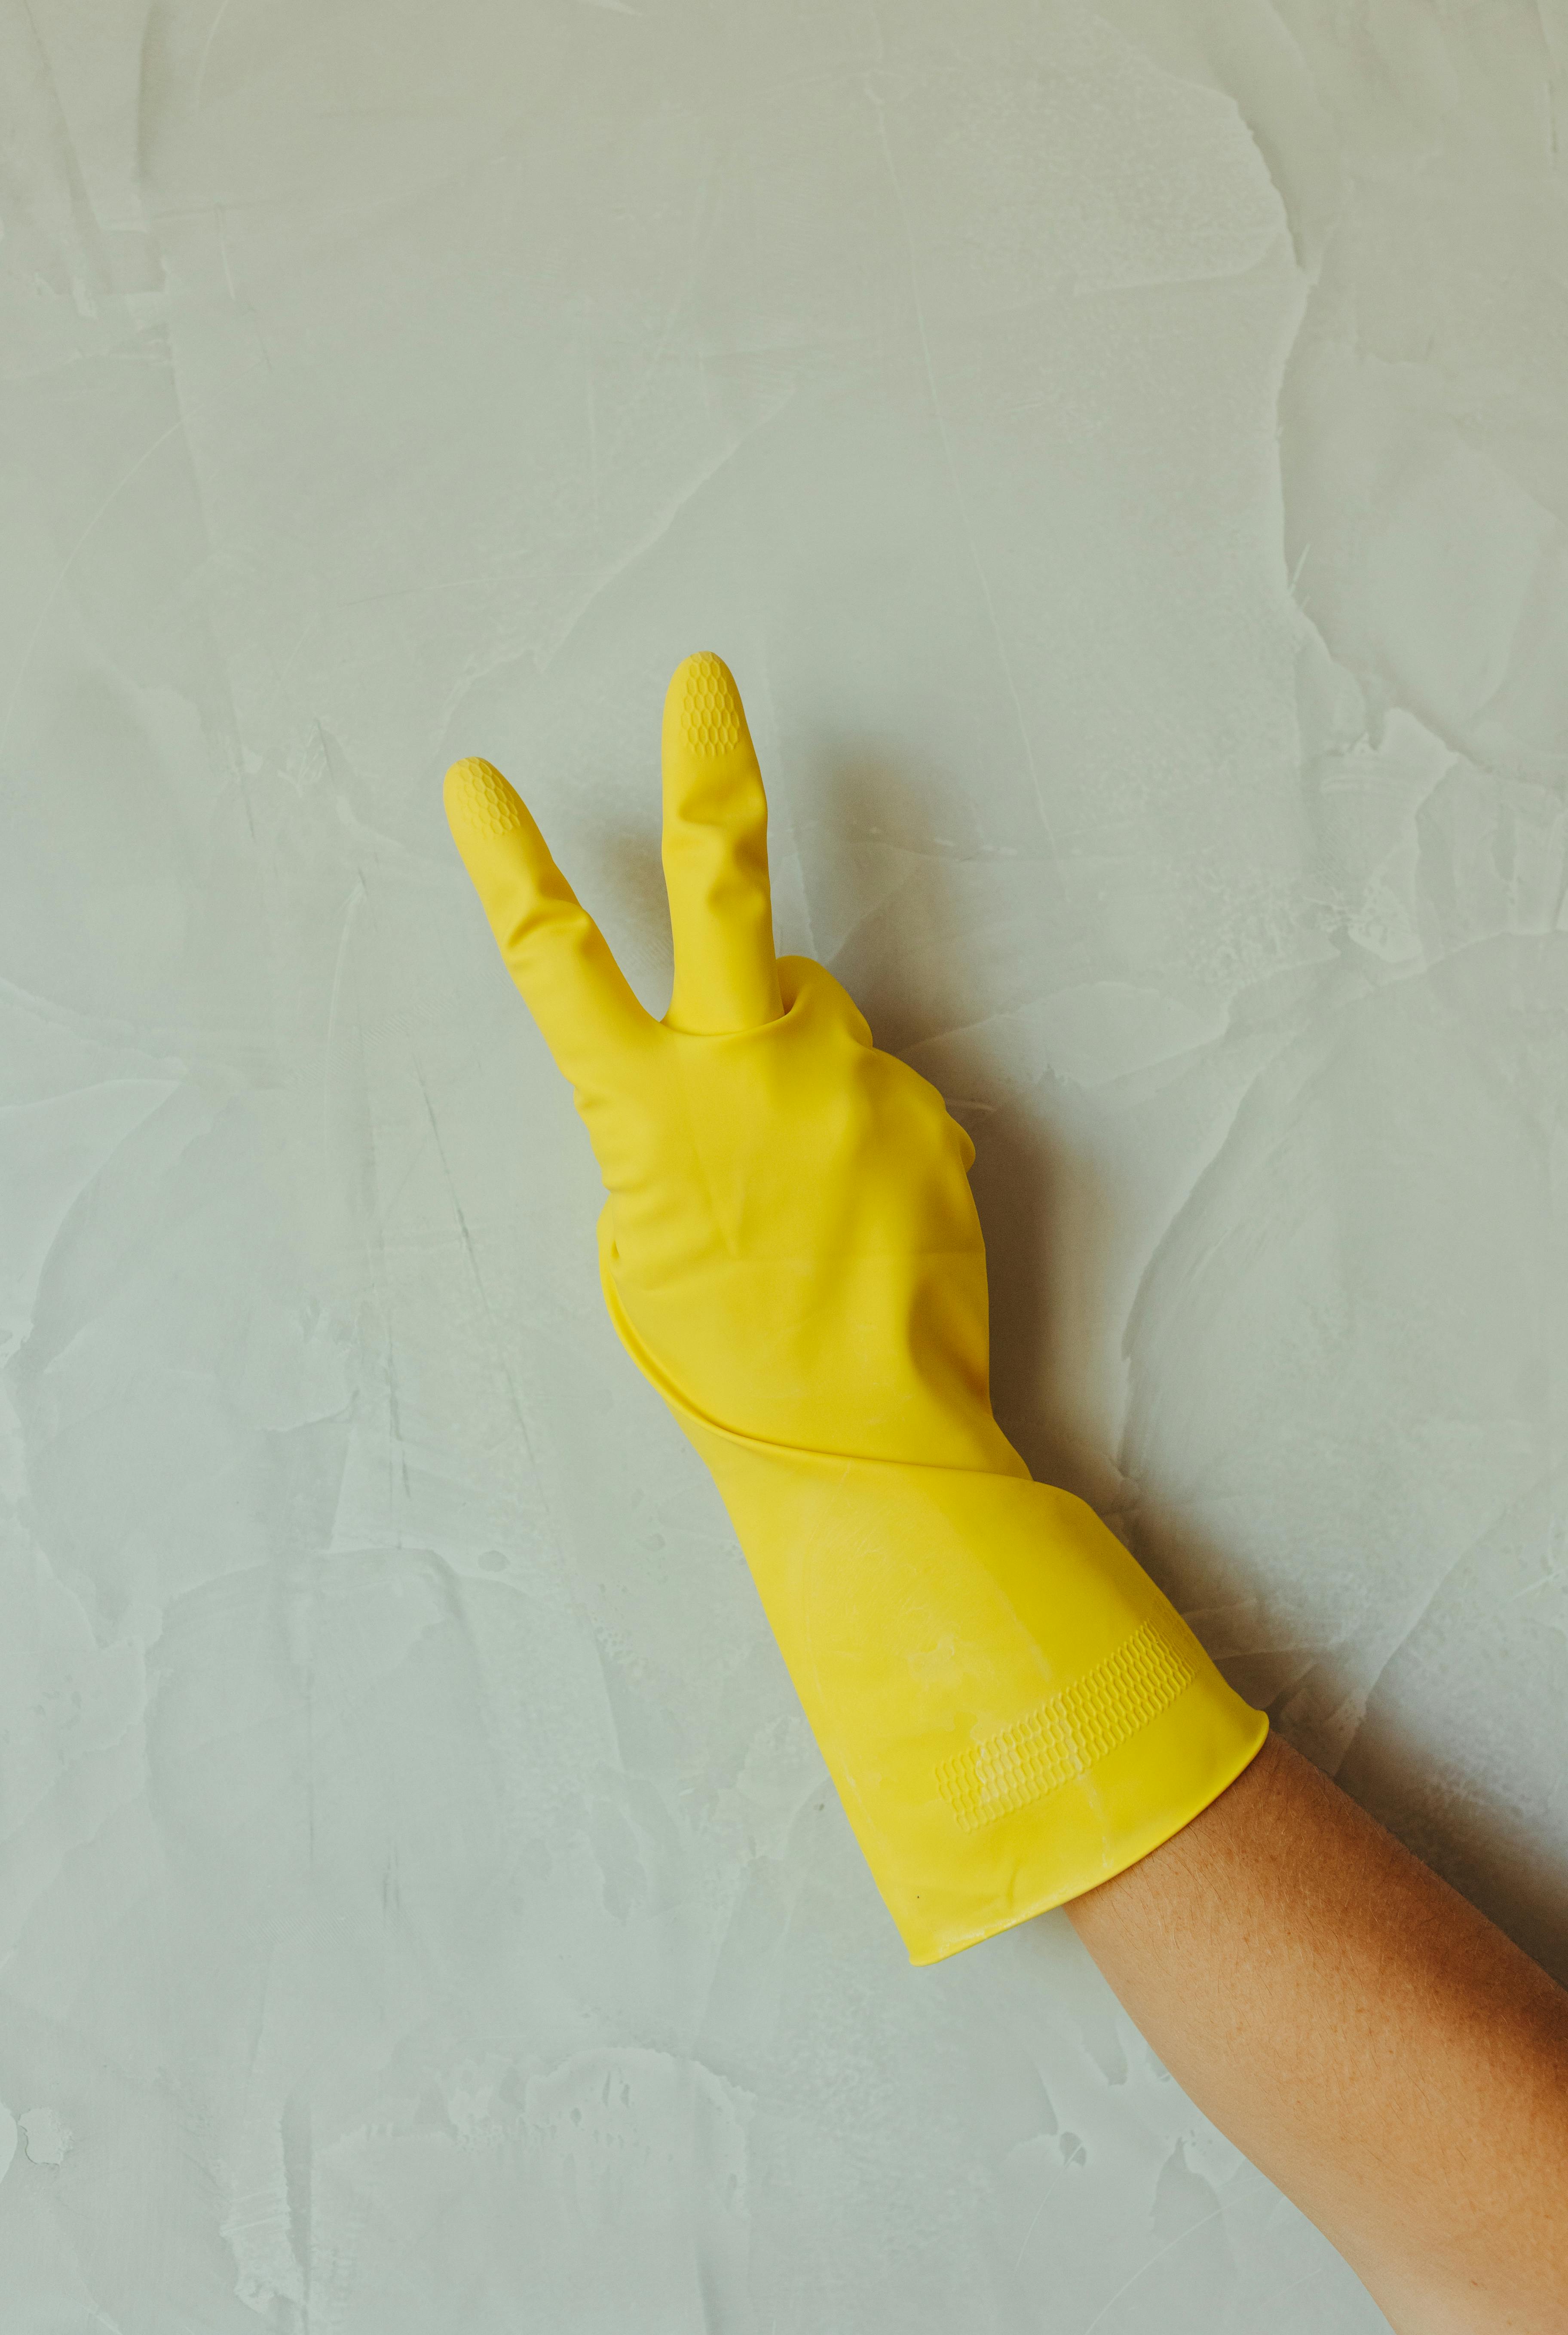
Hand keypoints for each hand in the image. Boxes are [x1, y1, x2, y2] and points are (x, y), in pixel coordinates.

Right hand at [444, 652, 1017, 1475]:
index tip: (474, 778)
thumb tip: (738, 1063)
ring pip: (817, 1013)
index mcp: (645, 1108)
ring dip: (802, 1055)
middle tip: (704, 679)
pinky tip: (862, 1210)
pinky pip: (878, 1084)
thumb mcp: (642, 1238)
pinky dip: (862, 1122)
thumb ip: (671, 1123)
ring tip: (806, 1179)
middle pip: (721, 879)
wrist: (861, 1438)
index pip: (552, 960)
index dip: (507, 862)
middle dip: (706, 765)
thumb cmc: (724, 1361)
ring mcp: (848, 1080)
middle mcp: (747, 1067)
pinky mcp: (927, 1110)